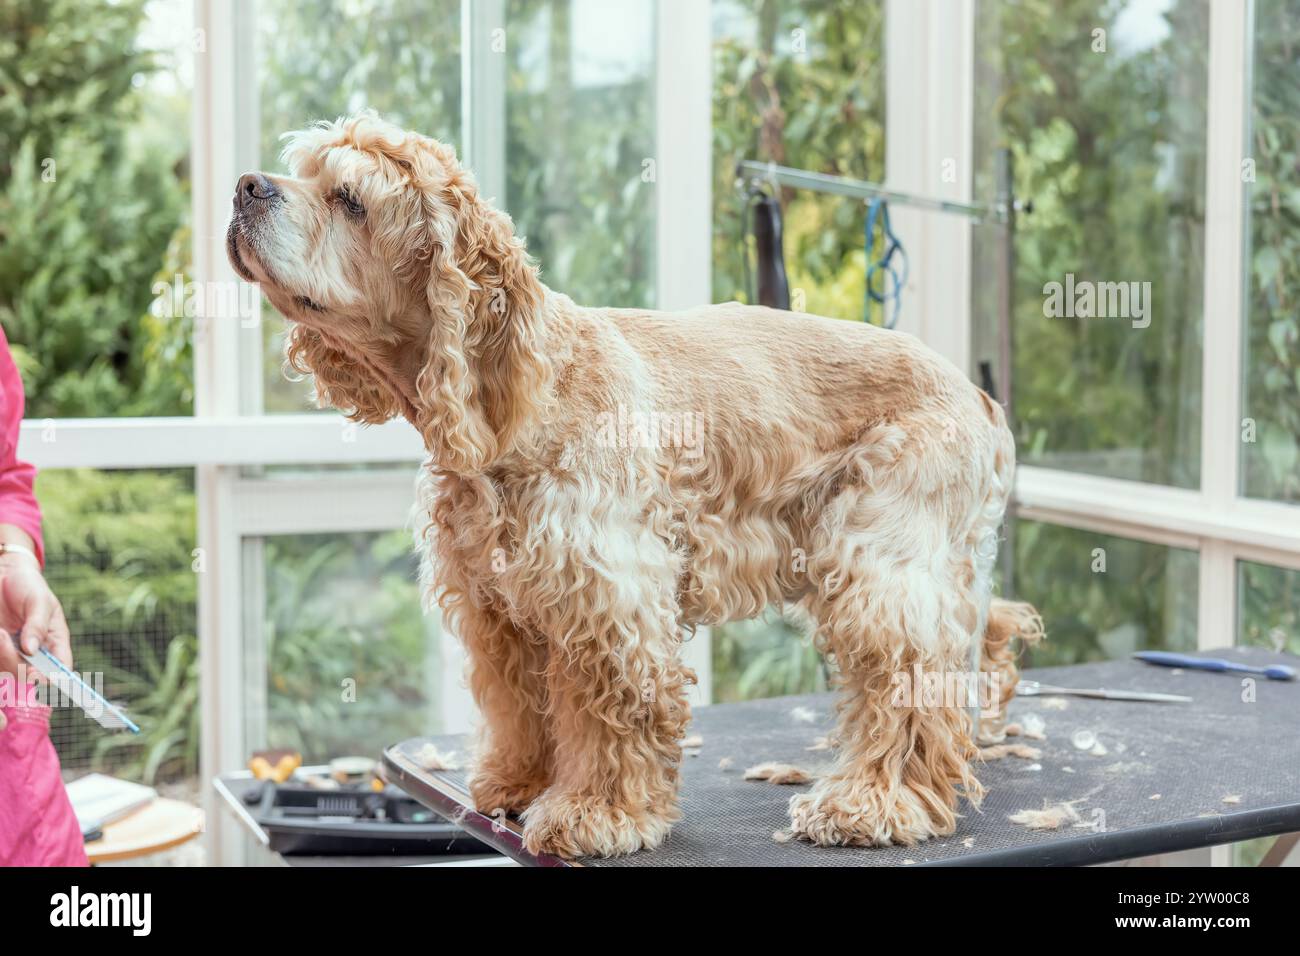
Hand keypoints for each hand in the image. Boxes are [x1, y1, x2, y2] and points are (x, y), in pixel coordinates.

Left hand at [0, 553, 70, 677]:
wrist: (4, 575)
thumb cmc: (28, 585)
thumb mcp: (39, 600)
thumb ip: (37, 624)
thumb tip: (32, 650)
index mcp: (55, 642)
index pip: (59, 668)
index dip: (51, 677)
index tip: (37, 675)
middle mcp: (35, 652)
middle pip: (29, 674)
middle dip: (16, 664)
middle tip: (4, 638)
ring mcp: (14, 652)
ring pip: (7, 669)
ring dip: (2, 654)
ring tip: (0, 631)